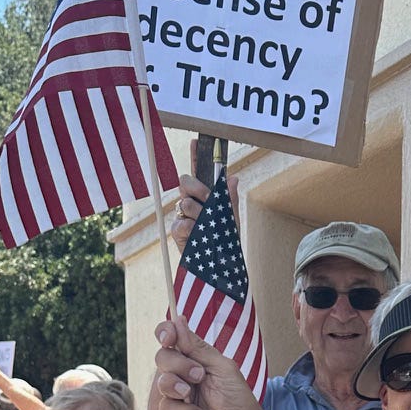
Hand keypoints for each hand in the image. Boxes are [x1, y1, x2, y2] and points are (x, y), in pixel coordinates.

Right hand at [153, 317, 266, 409]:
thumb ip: (196, 346)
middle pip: (162, 357)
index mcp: (196, 360)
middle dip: (178, 364)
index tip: (169, 335)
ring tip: (196, 395)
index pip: (173, 340)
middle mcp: (183, 376)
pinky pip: (166, 407)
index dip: (166, 333)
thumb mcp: (221, 367)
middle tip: (198, 375)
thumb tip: (178, 319)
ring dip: (179, 386)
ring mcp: (176, 397)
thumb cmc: (237, 401)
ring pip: (161, 381)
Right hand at [168, 141, 239, 255]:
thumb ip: (230, 199)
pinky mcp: (177, 231)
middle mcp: (192, 203)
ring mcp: (183, 216)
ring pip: (185, 202)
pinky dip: (193, 229)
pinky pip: (182, 222)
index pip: (199, 173)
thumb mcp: (232, 219)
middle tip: (207, 198)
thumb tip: (233, 178)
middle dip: (197, 187)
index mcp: (206, 197)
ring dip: (199, 213)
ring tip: (207, 227)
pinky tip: (198, 237)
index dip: (196, 157)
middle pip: (185, 181)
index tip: (195, 142)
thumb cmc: (227, 243)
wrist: (219, 268)